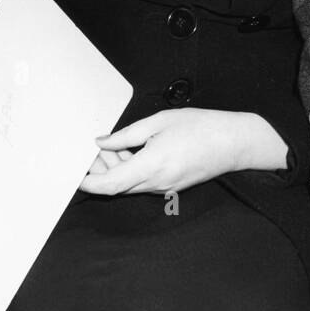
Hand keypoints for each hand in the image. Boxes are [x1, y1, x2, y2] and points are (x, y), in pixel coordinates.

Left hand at [80, 109, 286, 195]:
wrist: (233, 143)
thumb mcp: (159, 122)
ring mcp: (164, 188)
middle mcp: (156, 183)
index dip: (89, 183)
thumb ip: (127, 135)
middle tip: (98, 149)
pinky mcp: (171, 187)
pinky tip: (135, 152)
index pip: (110, 184)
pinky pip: (143, 184)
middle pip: (117, 186)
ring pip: (129, 185)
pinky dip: (132, 171)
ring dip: (117, 169)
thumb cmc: (202, 128)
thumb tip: (103, 142)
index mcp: (151, 165)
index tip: (75, 176)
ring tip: (118, 146)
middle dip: (101, 170)